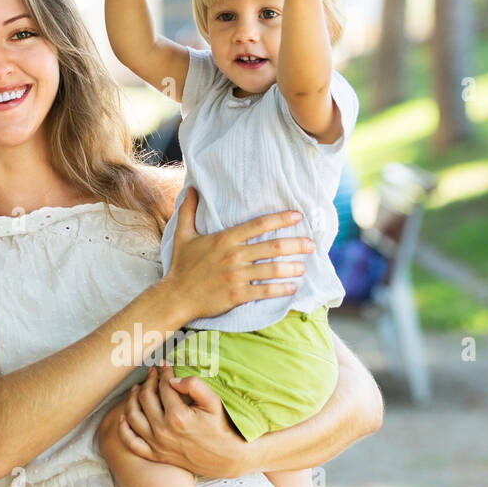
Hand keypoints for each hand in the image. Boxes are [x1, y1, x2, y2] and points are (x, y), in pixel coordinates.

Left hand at [116, 365, 249, 477]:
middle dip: (148, 381)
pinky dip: (124, 429)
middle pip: (145, 398)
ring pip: (133, 416)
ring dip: (132, 399)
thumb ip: (194, 386)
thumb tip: (173, 380)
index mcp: (177, 416)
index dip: (163, 372)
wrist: (227, 459)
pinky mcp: (156, 455)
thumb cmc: (221, 428)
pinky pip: (132, 442)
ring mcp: (157, 444)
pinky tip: (124, 417)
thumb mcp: (213, 402)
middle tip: (152, 373)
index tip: (164, 364)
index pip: (163, 386)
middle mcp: (163, 430)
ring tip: (137, 388)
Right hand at [164, 189, 313, 318]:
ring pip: (272, 270)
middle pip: (272, 247)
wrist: (175, 296)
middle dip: (296, 244)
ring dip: (292, 267)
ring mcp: (236, 276)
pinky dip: (282, 289)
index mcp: (224, 239)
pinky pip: (265, 291)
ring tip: (303, 267)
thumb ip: (188, 211)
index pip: (258, 225)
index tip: (297, 216)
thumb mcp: (182, 235)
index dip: (280, 219)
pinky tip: (292, 287)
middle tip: (312, 244)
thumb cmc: (181, 266)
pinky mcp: (237, 295)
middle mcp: (233, 255)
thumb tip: (192, 189)